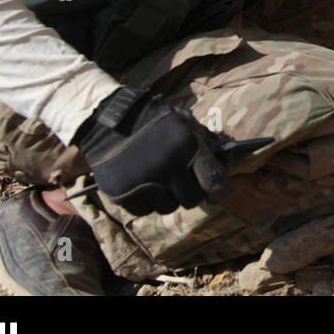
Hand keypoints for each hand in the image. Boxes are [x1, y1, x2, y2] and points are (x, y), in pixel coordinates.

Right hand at [73, 87, 224, 215]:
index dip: (218, 191)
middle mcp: (167, 168)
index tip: (215, 193)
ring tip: (159, 180)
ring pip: (168, 208)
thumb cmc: (154, 121)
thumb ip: (205, 141)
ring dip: (167, 198)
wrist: (109, 122)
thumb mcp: (184, 121)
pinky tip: (142, 186)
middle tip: (182, 184)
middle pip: (191, 200)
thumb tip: (224, 163)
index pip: (213, 182)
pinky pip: (144, 212)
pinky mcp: (122, 194)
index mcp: (186, 148)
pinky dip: (146, 203)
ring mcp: (144, 183)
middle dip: (189, 193)